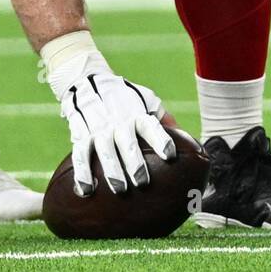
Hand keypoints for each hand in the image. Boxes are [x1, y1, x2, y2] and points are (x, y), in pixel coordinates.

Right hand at [53, 51, 174, 195]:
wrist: (86, 80)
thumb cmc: (124, 97)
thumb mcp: (145, 100)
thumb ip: (164, 119)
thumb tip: (190, 142)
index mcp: (136, 113)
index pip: (150, 126)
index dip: (160, 140)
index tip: (169, 155)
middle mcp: (117, 121)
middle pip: (127, 143)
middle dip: (134, 163)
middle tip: (142, 183)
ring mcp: (98, 128)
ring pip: (104, 150)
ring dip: (111, 170)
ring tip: (119, 190)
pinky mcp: (81, 134)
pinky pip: (80, 154)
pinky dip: (82, 173)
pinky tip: (86, 191)